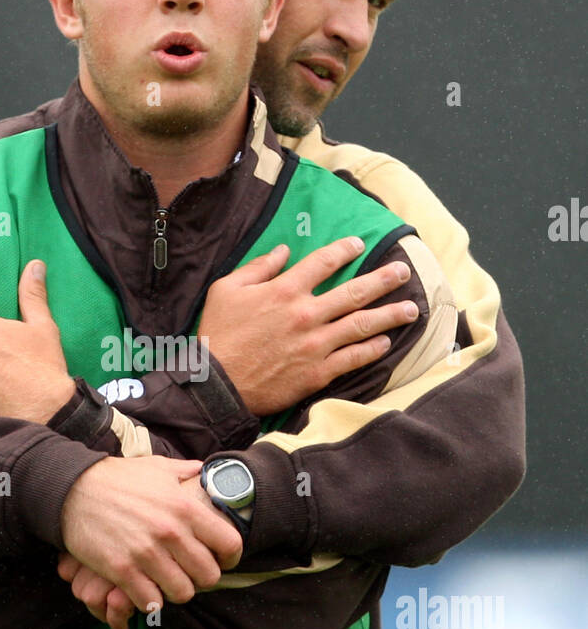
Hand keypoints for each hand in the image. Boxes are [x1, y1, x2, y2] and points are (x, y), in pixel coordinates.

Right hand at [59, 456, 240, 618]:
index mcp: (185, 507)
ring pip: (182, 593)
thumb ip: (186, 471)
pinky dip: (150, 600)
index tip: (222, 560)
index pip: (230, 543)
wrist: (72, 489)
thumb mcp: (156, 467)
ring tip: (167, 582)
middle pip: (209, 576)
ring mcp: (146, 554)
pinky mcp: (122, 571)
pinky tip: (144, 589)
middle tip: (190, 573)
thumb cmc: (117, 478)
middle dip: (202, 578)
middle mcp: (171, 532)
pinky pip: (151, 602)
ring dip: (176, 591)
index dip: (230, 557)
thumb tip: (205, 471)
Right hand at [198, 236, 418, 414]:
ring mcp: (315, 345)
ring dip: (390, 315)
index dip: (344, 250)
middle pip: (355, 292)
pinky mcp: (316, 373)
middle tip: (404, 272)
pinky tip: (386, 343)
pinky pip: (352, 359)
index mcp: (285, 290)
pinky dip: (372, 350)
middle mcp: (306, 314)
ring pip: (362, 325)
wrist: (217, 383)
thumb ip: (259, 267)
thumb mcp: (226, 289)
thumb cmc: (218, 334)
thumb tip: (284, 251)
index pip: (324, 262)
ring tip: (412, 309)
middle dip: (384, 279)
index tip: (359, 245)